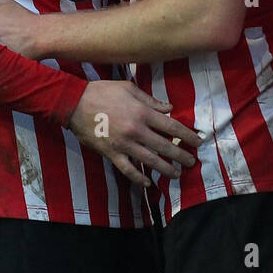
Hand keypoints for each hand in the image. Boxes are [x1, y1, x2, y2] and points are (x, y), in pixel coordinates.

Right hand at [68, 80, 202, 186]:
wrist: (74, 103)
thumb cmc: (102, 92)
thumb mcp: (129, 88)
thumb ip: (150, 100)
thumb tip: (169, 109)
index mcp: (143, 113)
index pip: (172, 127)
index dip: (187, 136)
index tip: (198, 141)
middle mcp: (137, 130)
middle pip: (165, 147)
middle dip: (181, 156)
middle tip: (192, 162)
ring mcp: (124, 144)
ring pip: (150, 161)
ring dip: (166, 169)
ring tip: (177, 174)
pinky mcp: (111, 154)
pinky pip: (128, 169)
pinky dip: (138, 178)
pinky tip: (148, 183)